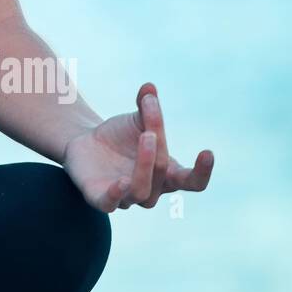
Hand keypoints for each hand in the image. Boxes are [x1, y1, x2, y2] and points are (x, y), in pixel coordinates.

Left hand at [62, 83, 212, 212]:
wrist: (85, 143)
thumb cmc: (119, 136)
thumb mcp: (135, 119)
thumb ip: (146, 107)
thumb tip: (149, 87)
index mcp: (167, 175)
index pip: (192, 182)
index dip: (202, 171)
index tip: (207, 152)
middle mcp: (150, 190)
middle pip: (163, 175)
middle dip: (158, 151)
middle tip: (150, 130)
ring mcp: (127, 198)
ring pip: (142, 191)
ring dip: (144, 166)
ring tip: (145, 138)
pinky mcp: (100, 199)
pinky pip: (111, 204)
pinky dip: (117, 194)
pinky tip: (121, 182)